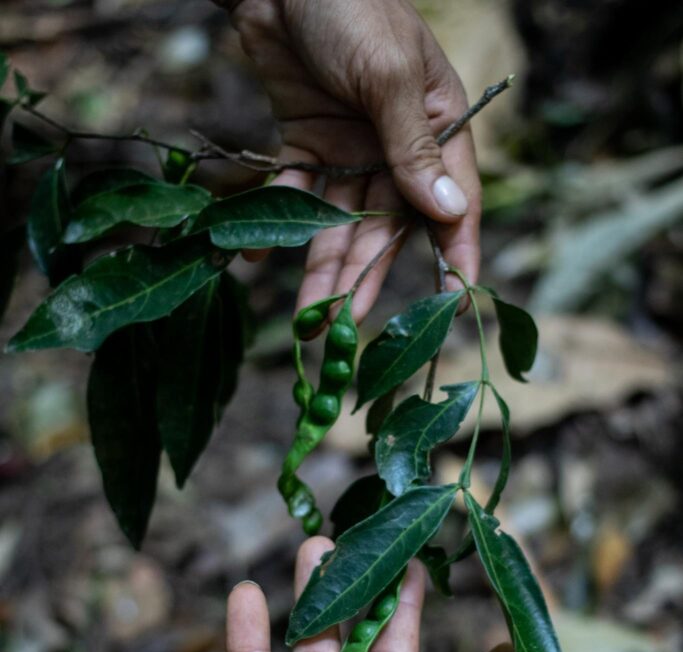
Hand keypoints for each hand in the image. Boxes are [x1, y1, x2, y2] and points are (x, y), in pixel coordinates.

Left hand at [218, 0, 480, 321]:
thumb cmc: (351, 4)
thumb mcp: (388, 73)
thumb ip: (412, 145)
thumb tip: (447, 212)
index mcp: (439, 128)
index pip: (453, 204)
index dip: (454, 257)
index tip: (453, 308)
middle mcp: (397, 147)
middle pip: (387, 227)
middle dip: (366, 277)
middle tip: (347, 327)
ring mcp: (350, 149)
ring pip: (340, 223)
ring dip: (323, 267)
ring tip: (308, 318)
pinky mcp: (305, 144)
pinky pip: (295, 195)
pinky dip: (278, 225)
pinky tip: (259, 259)